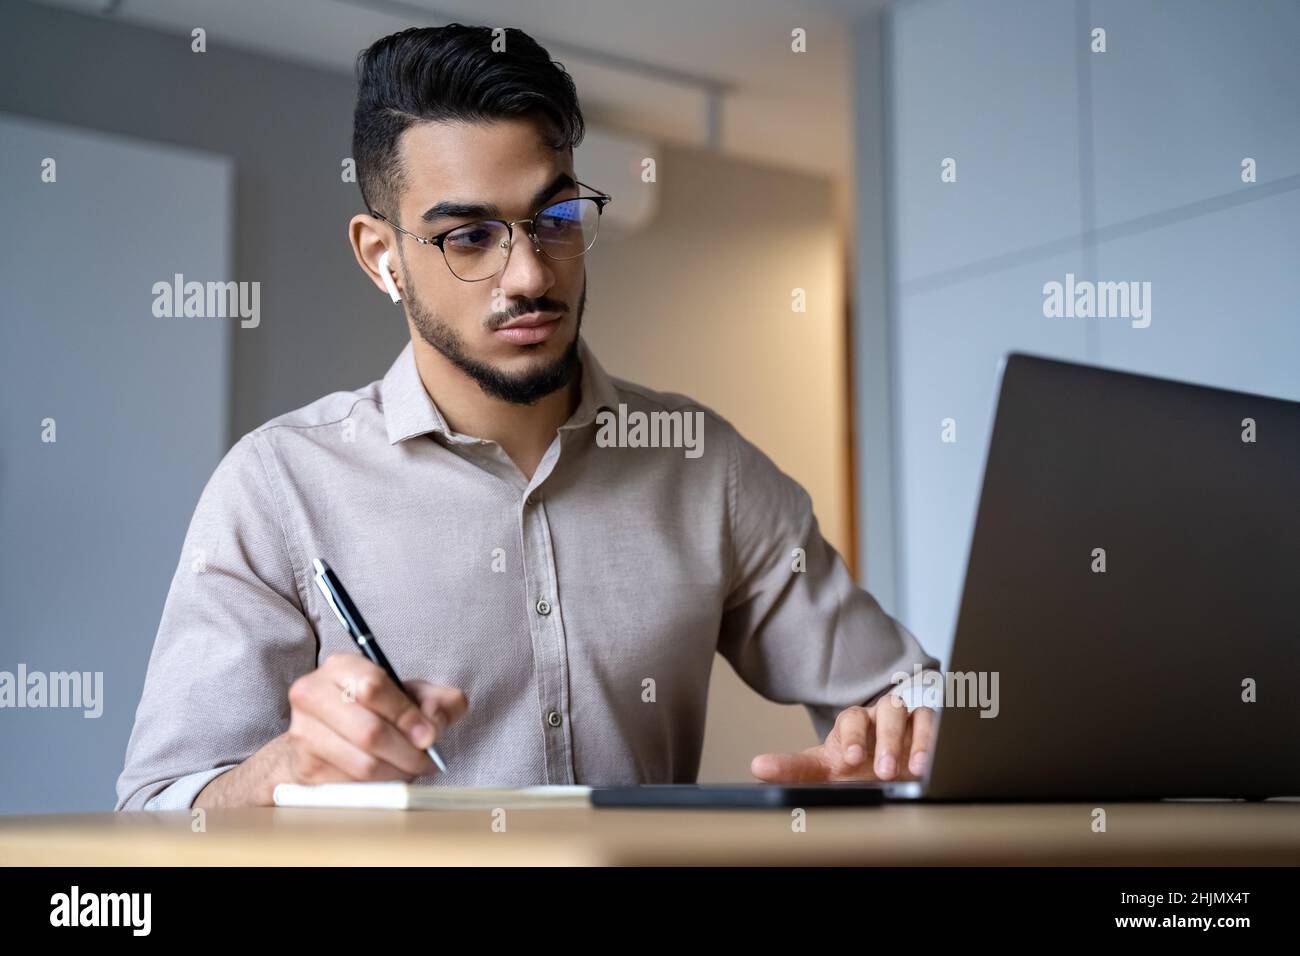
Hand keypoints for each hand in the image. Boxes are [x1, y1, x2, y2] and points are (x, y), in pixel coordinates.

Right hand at [282, 652, 468, 783]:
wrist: (331, 732)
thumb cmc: (378, 709)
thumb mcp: (414, 694)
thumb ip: (439, 700)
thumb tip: (434, 723)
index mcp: (340, 666)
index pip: (373, 687)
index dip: (407, 715)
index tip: (429, 734)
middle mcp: (312, 695)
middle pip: (369, 731)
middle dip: (408, 751)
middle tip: (427, 759)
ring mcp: (303, 733)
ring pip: (363, 764)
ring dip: (398, 772)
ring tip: (411, 768)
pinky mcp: (305, 768)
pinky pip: (352, 787)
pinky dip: (379, 787)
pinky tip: (388, 777)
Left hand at [750, 696, 935, 782]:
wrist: (885, 774)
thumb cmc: (854, 769)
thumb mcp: (824, 771)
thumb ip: (793, 769)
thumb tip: (757, 767)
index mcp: (853, 723)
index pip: (851, 718)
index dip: (852, 735)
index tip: (850, 759)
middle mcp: (880, 717)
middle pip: (885, 710)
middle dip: (885, 739)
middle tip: (882, 770)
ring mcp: (906, 721)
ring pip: (910, 714)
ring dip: (912, 740)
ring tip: (913, 769)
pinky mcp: (927, 728)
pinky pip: (933, 724)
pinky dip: (932, 741)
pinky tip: (928, 764)